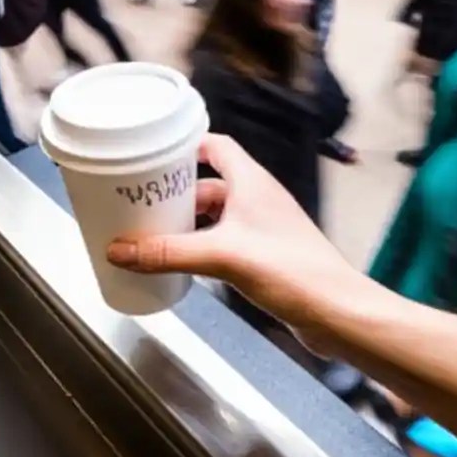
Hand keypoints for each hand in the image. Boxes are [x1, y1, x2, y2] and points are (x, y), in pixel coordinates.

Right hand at [107, 135, 367, 337]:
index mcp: (251, 182)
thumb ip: (169, 253)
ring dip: (186, 222)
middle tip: (139, 201)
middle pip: (208, 184)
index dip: (184, 146)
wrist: (336, 311)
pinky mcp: (263, 255)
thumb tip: (120, 250)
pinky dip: (200, 246)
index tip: (152, 155)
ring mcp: (262, 228)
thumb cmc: (294, 271)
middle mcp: (257, 199)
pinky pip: (223, 242)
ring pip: (214, 216)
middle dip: (174, 192)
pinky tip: (181, 262)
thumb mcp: (222, 256)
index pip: (216, 146)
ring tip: (151, 233)